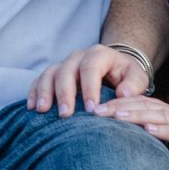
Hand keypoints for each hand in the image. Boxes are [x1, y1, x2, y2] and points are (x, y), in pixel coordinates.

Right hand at [27, 44, 150, 116]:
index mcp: (99, 54)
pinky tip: (32, 108)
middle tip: (65, 114)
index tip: (91, 109)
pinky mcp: (53, 73)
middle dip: (64, 93)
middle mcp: (78, 56)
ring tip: (42, 110)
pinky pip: (39, 80)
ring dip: (45, 92)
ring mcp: (63, 64)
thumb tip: (123, 94)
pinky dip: (34, 92)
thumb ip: (134, 85)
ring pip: (49, 74)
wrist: (114, 68)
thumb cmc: (126, 76)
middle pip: (66, 71)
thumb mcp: (137, 77)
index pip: (91, 68)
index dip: (90, 88)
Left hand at [94, 95, 168, 169]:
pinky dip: (162, 129)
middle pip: (144, 106)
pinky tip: (147, 129)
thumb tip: (145, 145)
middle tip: (92, 109)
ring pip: (158, 115)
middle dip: (117, 107)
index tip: (96, 107)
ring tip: (111, 116)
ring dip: (133, 114)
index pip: (143, 106)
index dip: (119, 105)